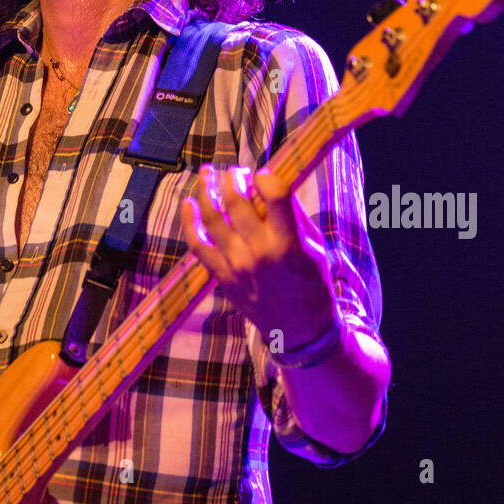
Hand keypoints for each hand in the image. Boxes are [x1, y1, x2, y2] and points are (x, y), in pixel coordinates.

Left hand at [181, 164, 336, 350]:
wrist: (301, 331)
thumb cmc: (313, 284)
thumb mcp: (315, 247)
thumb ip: (294, 215)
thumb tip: (271, 183)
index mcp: (289, 243)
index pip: (274, 194)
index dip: (265, 176)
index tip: (263, 175)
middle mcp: (260, 252)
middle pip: (235, 200)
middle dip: (233, 177)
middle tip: (236, 172)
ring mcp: (236, 265)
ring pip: (211, 217)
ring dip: (205, 189)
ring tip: (206, 173)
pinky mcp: (222, 277)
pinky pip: (197, 244)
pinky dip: (189, 221)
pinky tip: (188, 203)